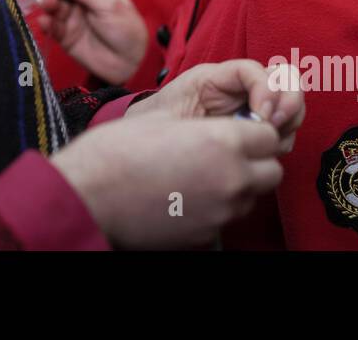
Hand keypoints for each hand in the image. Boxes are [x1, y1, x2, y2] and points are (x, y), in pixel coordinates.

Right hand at [36, 0, 146, 84]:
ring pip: (49, 1)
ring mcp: (68, 13)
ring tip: (50, 4)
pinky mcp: (62, 33)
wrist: (129, 63)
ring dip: (46, 1)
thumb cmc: (126, 28)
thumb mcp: (109, 5)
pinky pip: (49, 25)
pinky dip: (45, 22)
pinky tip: (46, 22)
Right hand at [51, 113, 283, 248]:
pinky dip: (215, 207)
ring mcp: (221, 213)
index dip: (254, 128)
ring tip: (200, 173)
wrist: (86, 196)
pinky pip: (226, 218)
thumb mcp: (167, 120)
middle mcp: (231, 179)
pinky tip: (185, 195)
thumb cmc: (117, 151)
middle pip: (271, 169)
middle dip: (255, 159)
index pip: (269, 134)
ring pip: (251, 195)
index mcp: (223, 141)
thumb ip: (210, 126)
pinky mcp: (206, 237)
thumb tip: (233, 132)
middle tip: (225, 151)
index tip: (237, 128)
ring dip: (238, 184)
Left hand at [130, 59, 304, 152]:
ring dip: (288, 123)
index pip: (255, 70)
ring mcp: (253, 107)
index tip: (262, 116)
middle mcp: (242, 88)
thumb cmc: (162, 120)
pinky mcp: (258, 129)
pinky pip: (285, 131)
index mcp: (219, 77)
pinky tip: (266, 149)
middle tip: (274, 125)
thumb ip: (202, 104)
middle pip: (287, 79)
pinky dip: (283, 139)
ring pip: (292, 105)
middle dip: (289, 102)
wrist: (153, 140)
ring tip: (269, 140)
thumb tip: (239, 116)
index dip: (267, 89)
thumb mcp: (175, 105)